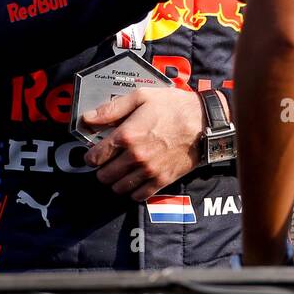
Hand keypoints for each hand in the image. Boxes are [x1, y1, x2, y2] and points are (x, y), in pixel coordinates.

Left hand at [81, 88, 205, 200]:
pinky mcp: (161, 180)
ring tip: (121, 170)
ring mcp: (149, 171)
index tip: (95, 153)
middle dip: (102, 169)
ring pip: (118, 188)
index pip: (95, 157)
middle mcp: (135, 157)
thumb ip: (112, 108)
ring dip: (115, 181)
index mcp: (127, 135)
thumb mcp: (141, 97)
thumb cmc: (174, 106)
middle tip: (109, 161)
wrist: (204, 122)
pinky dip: (132, 191)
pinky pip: (138, 196)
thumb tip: (88, 118)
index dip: (91, 156)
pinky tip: (135, 179)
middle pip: (104, 176)